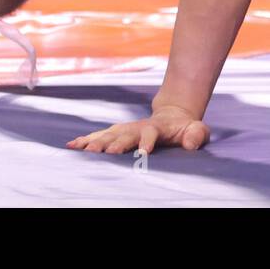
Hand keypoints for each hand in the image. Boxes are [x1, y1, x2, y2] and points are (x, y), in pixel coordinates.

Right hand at [67, 105, 209, 154]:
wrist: (173, 115)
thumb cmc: (186, 128)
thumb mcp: (197, 130)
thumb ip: (197, 134)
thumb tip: (190, 144)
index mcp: (158, 127)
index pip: (151, 132)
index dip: (147, 141)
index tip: (143, 153)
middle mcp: (138, 126)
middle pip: (125, 133)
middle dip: (114, 142)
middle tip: (104, 152)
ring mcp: (126, 128)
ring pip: (109, 134)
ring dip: (96, 141)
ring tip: (83, 150)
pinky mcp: (117, 133)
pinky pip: (99, 136)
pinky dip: (86, 140)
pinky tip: (72, 147)